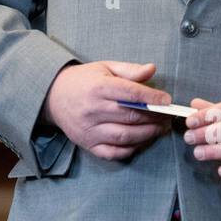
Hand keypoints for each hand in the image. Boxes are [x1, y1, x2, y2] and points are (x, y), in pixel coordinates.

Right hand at [42, 61, 173, 160]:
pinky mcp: (87, 144)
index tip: (167, 100)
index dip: (151, 97)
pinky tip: (142, 141)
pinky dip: (131, 149)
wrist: (53, 96)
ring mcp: (89, 130)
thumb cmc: (83, 80)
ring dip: (147, 134)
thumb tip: (152, 69)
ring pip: (124, 136)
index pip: (130, 93)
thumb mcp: (104, 68)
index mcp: (97, 87)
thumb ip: (129, 70)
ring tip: (159, 129)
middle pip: (130, 116)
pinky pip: (114, 152)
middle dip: (154, 117)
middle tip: (167, 117)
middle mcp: (92, 110)